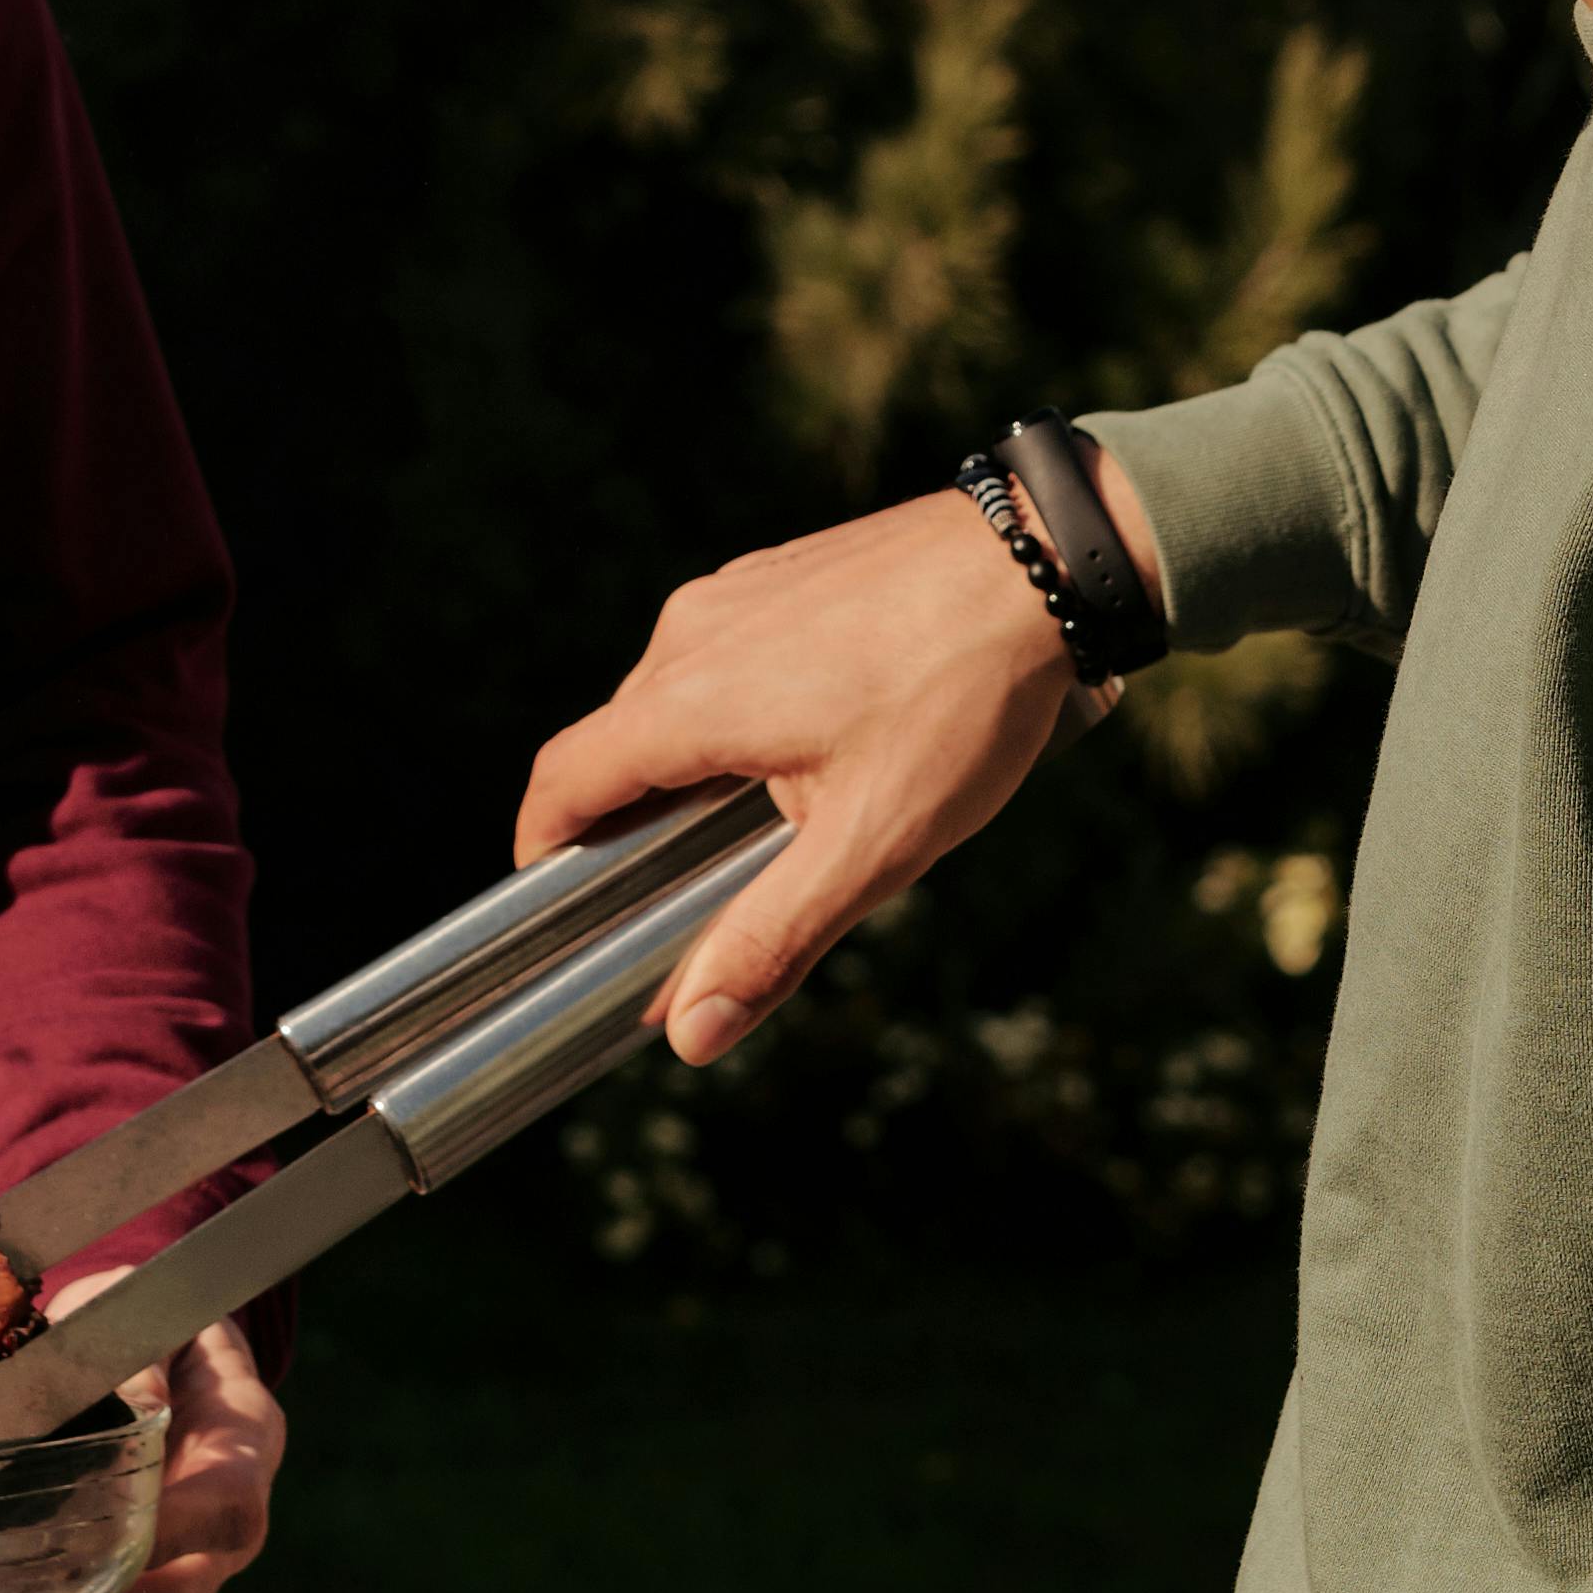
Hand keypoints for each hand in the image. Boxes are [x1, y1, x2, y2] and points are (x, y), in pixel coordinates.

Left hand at [0, 1315, 284, 1592]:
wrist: (151, 1363)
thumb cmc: (141, 1329)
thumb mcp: (144, 1316)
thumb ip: (140, 1359)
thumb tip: (137, 1411)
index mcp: (240, 1458)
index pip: (230, 1513)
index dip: (175, 1531)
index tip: (103, 1520)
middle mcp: (210, 1545)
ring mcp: (157, 1589)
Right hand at [517, 478, 1136, 1058]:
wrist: (1048, 559)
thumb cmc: (964, 698)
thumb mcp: (874, 840)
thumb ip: (773, 936)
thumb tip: (690, 1032)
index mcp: (689, 697)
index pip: (563, 779)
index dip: (545, 848)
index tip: (561, 903)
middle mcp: (692, 631)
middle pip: (618, 743)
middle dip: (637, 821)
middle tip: (692, 889)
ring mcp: (737, 590)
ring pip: (674, 696)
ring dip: (697, 764)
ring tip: (779, 818)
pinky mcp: (783, 573)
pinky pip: (725, 654)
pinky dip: (740, 710)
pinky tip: (822, 743)